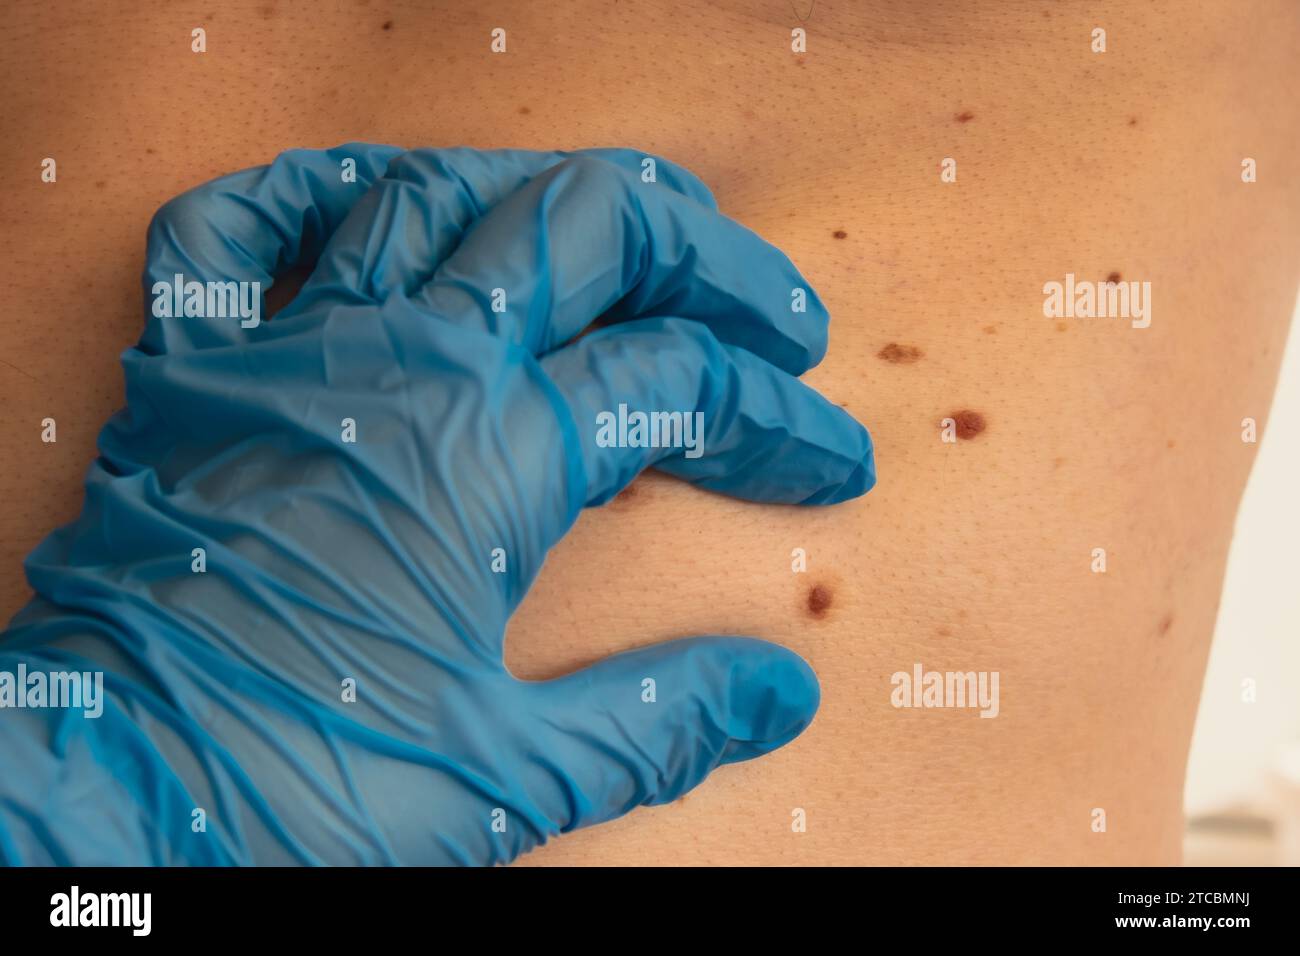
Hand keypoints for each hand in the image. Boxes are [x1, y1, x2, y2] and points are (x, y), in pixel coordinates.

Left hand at [1, 144, 873, 863]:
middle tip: (772, 312)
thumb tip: (783, 693)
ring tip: (626, 229)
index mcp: (486, 455)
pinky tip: (373, 201)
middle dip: (704, 257)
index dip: (773, 419)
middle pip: (585, 228)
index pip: (675, 388)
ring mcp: (288, 350)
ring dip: (546, 194)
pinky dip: (304, 197)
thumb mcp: (508, 773)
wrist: (106, 802)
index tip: (826, 464)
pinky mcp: (194, 371)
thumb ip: (658, 722)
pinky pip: (231, 232)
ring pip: (434, 194)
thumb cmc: (298, 786)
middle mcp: (396, 366)